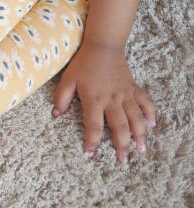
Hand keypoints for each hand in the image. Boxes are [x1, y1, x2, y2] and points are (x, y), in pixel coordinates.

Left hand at [52, 41, 156, 164]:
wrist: (103, 46)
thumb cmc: (83, 64)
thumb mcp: (67, 80)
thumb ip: (61, 98)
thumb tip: (55, 114)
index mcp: (94, 99)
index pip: (93, 125)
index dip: (92, 141)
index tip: (90, 154)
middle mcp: (112, 99)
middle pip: (119, 127)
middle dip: (122, 145)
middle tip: (123, 161)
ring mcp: (125, 94)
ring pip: (136, 118)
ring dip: (140, 136)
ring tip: (141, 151)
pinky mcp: (134, 88)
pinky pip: (146, 103)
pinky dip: (151, 114)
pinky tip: (152, 126)